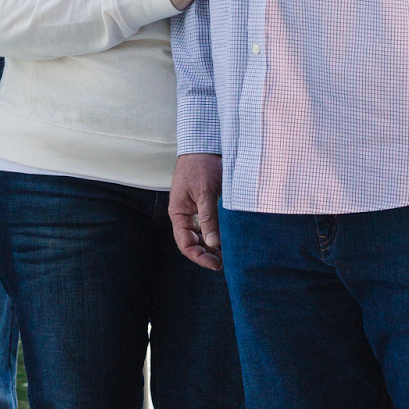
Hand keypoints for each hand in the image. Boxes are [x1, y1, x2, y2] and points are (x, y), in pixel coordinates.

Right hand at [169, 152, 223, 270]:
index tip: (217, 264)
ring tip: (230, 253)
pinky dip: (218, 234)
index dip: (199, 257)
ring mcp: (194, 210)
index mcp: (178, 213)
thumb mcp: (206, 192)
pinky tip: (229, 238)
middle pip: (193, 243)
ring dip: (213, 246)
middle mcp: (185, 214)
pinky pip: (209, 225)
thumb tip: (213, 244)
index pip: (185, 244)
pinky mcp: (205, 204)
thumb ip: (209, 217)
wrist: (205, 143)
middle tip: (227, 262)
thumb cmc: (201, 165)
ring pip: (202, 236)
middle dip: (208, 254)